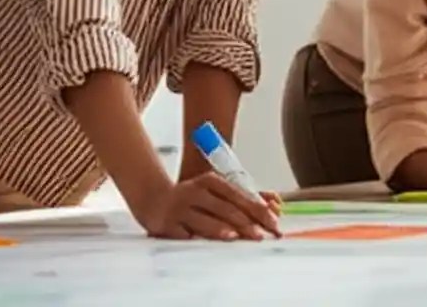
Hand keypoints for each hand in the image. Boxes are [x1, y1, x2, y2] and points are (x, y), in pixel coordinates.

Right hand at [136, 173, 281, 240]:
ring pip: (204, 220)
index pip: (239, 196)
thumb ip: (240, 198)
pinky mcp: (166, 224)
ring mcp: (181, 208)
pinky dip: (194, 238)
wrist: (152, 196)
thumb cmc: (191, 197)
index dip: (258, 210)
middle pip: (225, 209)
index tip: (273, 223)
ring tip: (234, 236)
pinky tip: (202, 243)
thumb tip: (274, 203)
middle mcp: (197, 192)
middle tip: (260, 235)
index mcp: (211, 182)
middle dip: (245, 223)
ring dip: (220, 229)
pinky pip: (183, 233)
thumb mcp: (213, 191)